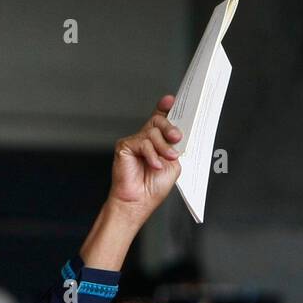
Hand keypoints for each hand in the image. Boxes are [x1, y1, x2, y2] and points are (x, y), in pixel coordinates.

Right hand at [80, 95, 181, 270]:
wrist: (138, 203)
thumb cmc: (152, 188)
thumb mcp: (173, 165)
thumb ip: (174, 147)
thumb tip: (178, 134)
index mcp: (157, 143)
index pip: (161, 120)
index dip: (165, 108)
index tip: (172, 100)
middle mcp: (145, 140)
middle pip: (159, 120)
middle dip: (170, 127)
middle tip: (177, 138)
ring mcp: (134, 142)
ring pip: (153, 131)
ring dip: (163, 147)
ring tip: (165, 160)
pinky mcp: (124, 146)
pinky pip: (143, 142)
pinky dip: (152, 154)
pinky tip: (153, 165)